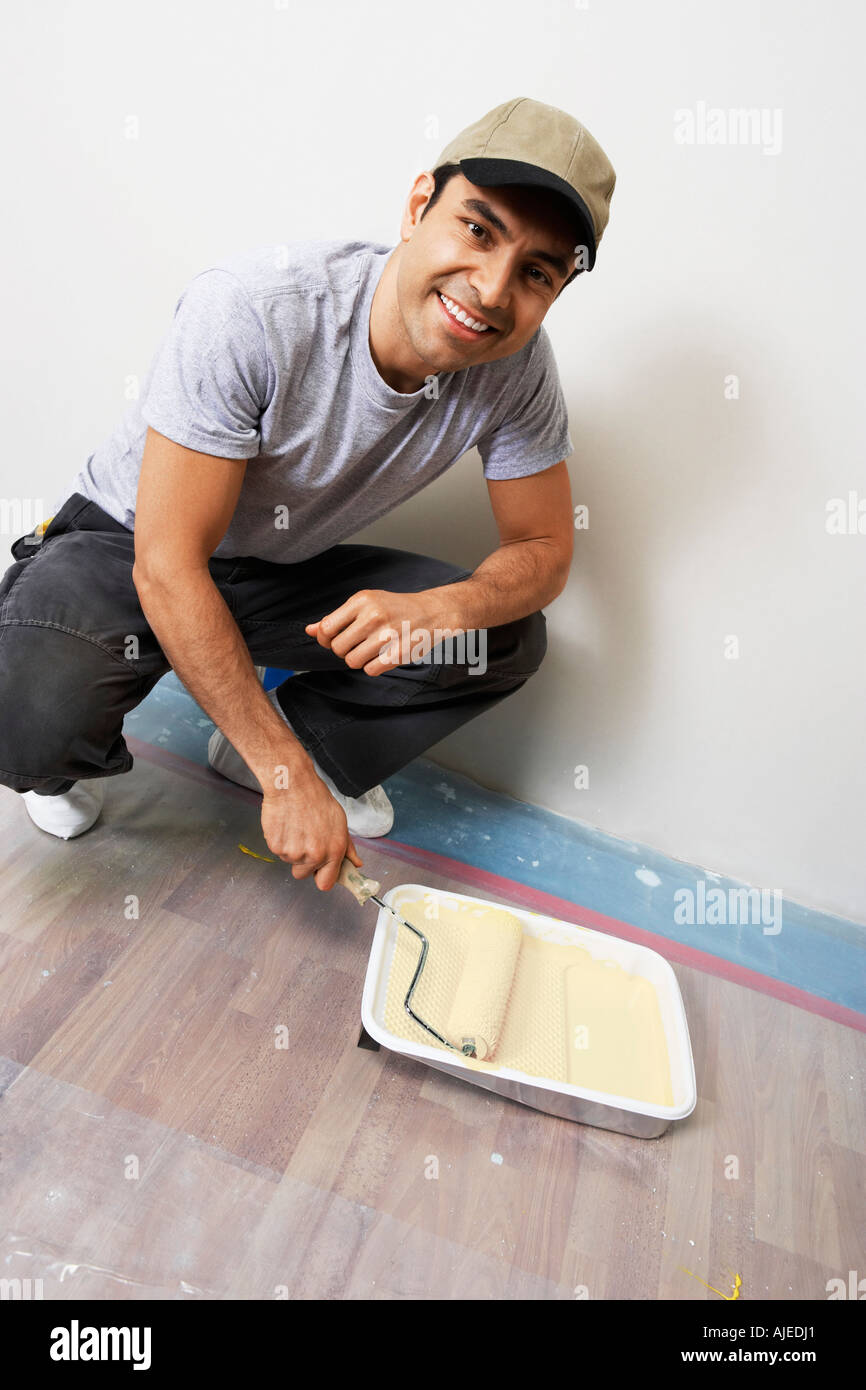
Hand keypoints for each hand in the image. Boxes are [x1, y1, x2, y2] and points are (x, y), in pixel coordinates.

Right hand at [259, 767, 362, 890]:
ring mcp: (294, 853)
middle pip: (304, 875)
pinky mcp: (276, 847)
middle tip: (305, 841)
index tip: (319, 871)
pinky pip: (278, 852)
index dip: (321, 877)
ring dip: (292, 849)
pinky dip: (281, 842)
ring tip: (296, 827)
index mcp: (334, 851)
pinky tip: (286, 825)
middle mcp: (315, 855)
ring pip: (290, 861)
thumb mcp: (340, 822)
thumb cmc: (316, 799)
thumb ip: (347, 847)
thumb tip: (356, 863)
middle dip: (304, 863)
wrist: (293, 785)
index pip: (326, 883)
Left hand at [305, 589, 457, 676]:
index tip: (334, 639)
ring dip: (358, 659)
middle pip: (338, 648)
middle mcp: (373, 616)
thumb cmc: (394, 608)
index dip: (325, 639)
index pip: (327, 628)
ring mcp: (387, 635)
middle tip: (356, 644)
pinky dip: (372, 667)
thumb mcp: (365, 604)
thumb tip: (309, 630)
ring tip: (370, 650)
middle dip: (343, 650)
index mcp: (362, 600)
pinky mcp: (398, 653)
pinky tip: (381, 656)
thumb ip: (337, 618)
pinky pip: (370, 670)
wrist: (431, 612)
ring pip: (352, 661)